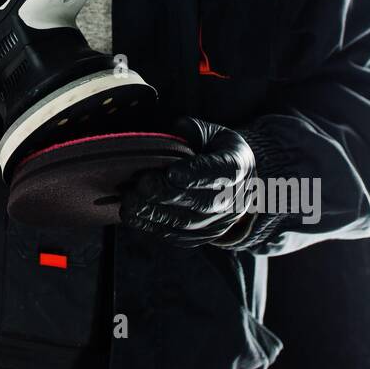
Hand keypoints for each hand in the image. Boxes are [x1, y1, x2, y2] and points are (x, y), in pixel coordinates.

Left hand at [119, 116, 255, 248]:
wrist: (232, 180)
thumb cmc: (213, 149)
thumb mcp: (208, 132)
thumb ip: (188, 132)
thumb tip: (165, 138)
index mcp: (239, 165)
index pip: (224, 172)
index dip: (197, 174)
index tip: (172, 173)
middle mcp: (236, 198)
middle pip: (203, 202)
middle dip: (167, 195)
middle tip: (140, 186)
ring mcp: (221, 222)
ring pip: (189, 223)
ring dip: (156, 213)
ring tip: (130, 202)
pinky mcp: (204, 236)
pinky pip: (179, 236)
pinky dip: (154, 227)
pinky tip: (134, 216)